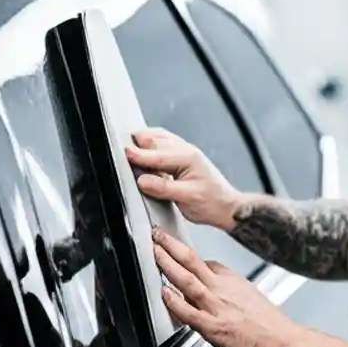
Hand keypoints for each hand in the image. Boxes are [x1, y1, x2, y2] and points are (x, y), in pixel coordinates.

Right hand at [127, 128, 242, 230]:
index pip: (158, 154)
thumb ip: (164, 188)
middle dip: (138, 143)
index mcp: (188, 158)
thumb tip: (143, 181)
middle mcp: (186, 151)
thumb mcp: (187, 198)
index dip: (139, 155)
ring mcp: (184, 152)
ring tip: (129, 149)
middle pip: (155, 140)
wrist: (226, 207)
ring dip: (144, 142)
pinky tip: (144, 153)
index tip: (125, 154)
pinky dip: (150, 147)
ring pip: (158, 139)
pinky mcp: (181, 158)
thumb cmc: (212, 203)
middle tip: (122, 150)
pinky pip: (162, 145)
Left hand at [151, 228, 304, 346]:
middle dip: (171, 245)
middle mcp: (221, 289)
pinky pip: (189, 312)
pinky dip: (174, 301)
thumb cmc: (268, 323)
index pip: (203, 262)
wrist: (283, 340)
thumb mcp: (248, 294)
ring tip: (155, 252)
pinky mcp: (213, 328)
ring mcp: (216, 307)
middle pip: (192, 260)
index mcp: (230, 280)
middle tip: (157, 234)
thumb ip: (227, 288)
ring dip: (168, 264)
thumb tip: (208, 284)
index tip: (171, 247)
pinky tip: (164, 293)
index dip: (183, 254)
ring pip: (187, 280)